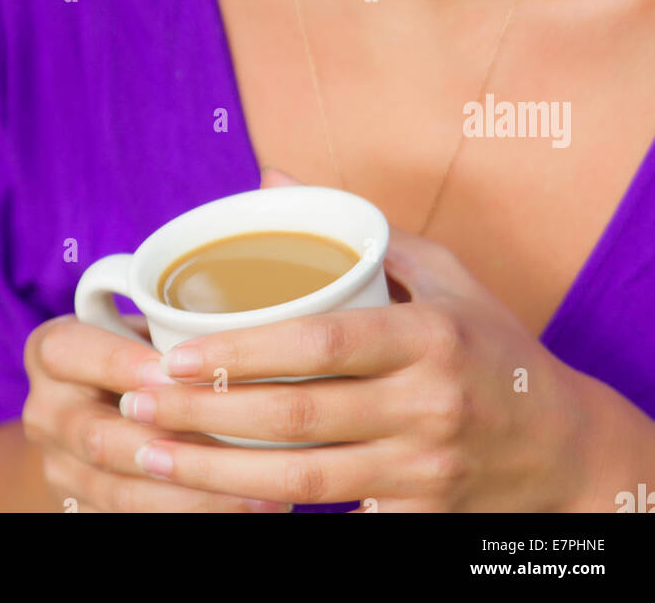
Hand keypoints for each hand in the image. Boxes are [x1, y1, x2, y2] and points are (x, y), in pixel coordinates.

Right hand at [22, 311, 291, 511]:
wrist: (97, 409)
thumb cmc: (140, 351)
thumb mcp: (139, 325)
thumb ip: (171, 324)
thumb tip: (250, 316)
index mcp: (52, 351)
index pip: (71, 352)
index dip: (122, 364)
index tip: (175, 370)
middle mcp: (45, 412)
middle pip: (98, 436)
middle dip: (169, 445)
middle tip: (236, 444)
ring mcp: (58, 468)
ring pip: (121, 492)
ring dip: (192, 498)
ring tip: (257, 495)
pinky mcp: (80, 510)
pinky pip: (131, 522)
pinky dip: (188, 518)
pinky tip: (237, 513)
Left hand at [117, 169, 593, 511]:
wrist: (558, 444)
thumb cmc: (487, 343)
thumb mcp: (441, 273)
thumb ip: (357, 230)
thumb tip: (271, 178)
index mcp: (429, 335)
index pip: (323, 342)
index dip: (243, 351)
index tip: (177, 351)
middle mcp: (426, 405)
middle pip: (298, 415)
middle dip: (206, 411)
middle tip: (139, 397)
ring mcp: (422, 470)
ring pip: (302, 481)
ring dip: (215, 474)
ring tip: (150, 453)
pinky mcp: (417, 518)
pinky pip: (332, 518)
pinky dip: (268, 511)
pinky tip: (212, 500)